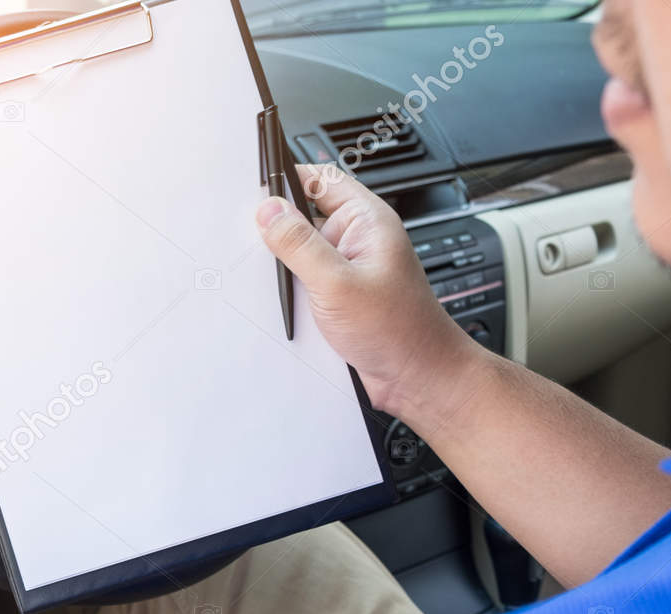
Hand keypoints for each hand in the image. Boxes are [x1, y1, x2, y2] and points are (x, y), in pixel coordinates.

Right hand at [256, 163, 486, 426]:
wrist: (416, 377)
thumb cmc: (399, 331)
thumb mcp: (338, 283)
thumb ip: (299, 244)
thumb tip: (269, 211)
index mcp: (367, 221)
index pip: (321, 179)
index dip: (287, 178)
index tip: (254, 190)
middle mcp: (357, 241)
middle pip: (305, 217)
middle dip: (278, 229)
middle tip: (255, 242)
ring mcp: (347, 270)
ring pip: (300, 254)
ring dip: (283, 266)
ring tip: (275, 280)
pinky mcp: (338, 297)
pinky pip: (303, 283)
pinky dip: (289, 291)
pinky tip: (282, 303)